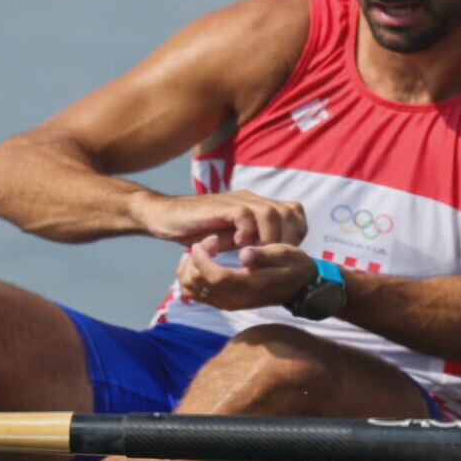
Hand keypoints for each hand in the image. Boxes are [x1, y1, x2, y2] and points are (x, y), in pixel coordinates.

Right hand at [134, 190, 306, 249]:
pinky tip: (238, 245)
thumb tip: (270, 260)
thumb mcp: (229, 237)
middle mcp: (250, 199)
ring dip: (269, 237)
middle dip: (288, 238)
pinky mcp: (220, 206)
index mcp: (256, 205)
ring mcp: (235, 200)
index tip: (285, 253)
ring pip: (270, 212)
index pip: (294, 212)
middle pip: (288, 211)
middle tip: (275, 259)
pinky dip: (247, 232)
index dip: (296, 232)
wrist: (164, 216)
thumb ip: (249, 241)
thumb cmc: (196, 230)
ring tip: (259, 254)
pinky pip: (245, 215)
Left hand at [177, 239, 318, 310]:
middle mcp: (236, 299)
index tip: (205, 241)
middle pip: (198, 284)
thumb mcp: (286, 253)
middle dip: (194, 260)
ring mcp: (229, 304)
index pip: (216, 276)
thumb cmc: (294, 265)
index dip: (204, 259)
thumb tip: (244, 254)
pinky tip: (199, 262)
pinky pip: (196, 295)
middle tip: (204, 243)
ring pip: (192, 291)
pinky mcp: (225, 303)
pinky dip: (190, 279)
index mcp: (251, 285)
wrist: (301, 287)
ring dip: (187, 270)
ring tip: (197, 251)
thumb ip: (265, 254)